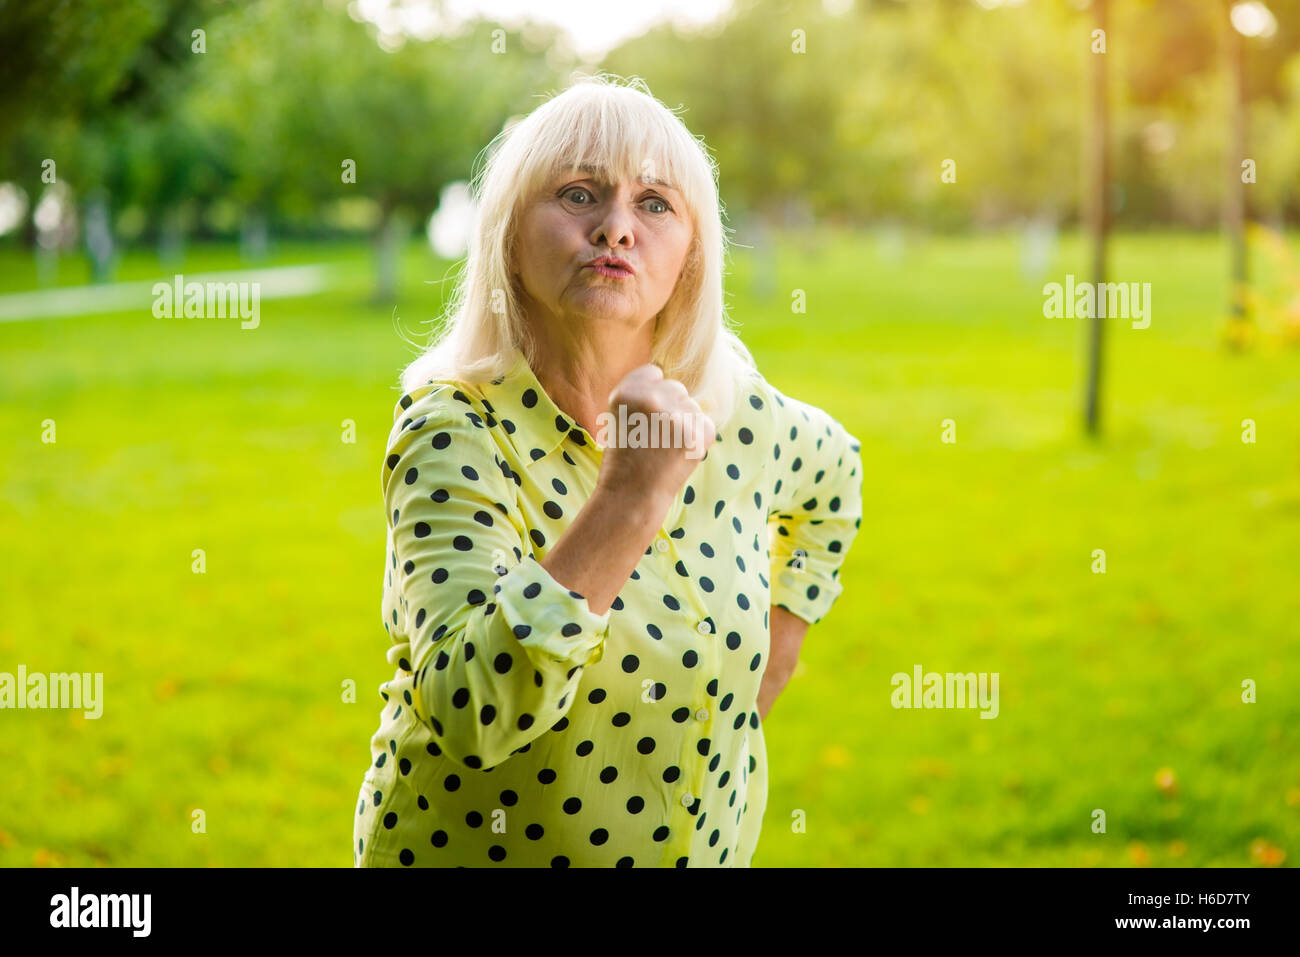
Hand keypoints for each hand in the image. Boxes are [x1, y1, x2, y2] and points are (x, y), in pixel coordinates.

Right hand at [593, 363, 715, 512]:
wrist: (631, 497)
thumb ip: (642, 394)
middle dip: (670, 407)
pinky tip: (680, 452)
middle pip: (676, 387)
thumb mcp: (619, 417)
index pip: (654, 373)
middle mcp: (649, 399)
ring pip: (692, 406)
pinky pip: (706, 423)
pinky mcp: (695, 434)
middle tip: (657, 435)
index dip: (652, 394)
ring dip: (685, 422)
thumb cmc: (624, 459)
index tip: (645, 416)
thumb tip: (675, 383)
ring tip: (667, 446)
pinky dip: (698, 437)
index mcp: (625, 392)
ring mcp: (674, 416)